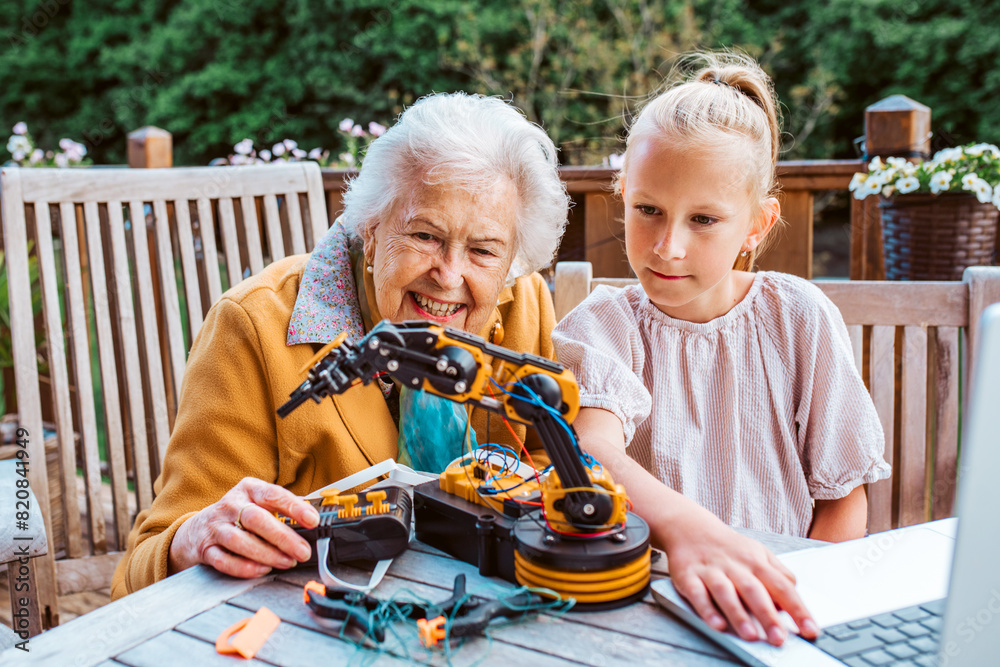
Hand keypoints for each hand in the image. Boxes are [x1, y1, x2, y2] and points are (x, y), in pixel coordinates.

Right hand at [169, 477, 319, 577]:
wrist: (196, 529)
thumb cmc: (237, 515)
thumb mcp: (258, 503)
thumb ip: (282, 509)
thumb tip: (313, 518)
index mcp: (249, 489)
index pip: (273, 495)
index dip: (294, 507)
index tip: (312, 520)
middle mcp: (231, 505)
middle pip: (257, 519)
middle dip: (283, 537)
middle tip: (303, 551)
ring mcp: (216, 527)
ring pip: (240, 540)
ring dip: (267, 554)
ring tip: (287, 562)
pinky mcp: (205, 549)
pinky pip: (224, 560)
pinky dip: (245, 567)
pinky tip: (262, 570)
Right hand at [661, 507, 818, 645]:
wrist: (690, 528)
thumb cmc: (728, 547)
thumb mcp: (758, 554)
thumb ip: (778, 574)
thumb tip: (793, 597)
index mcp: (756, 562)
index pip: (782, 586)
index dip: (797, 609)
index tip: (810, 629)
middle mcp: (735, 566)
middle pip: (754, 591)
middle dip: (768, 616)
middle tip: (779, 638)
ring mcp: (711, 571)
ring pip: (726, 592)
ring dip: (738, 614)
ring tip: (750, 635)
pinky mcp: (688, 576)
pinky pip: (697, 594)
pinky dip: (707, 609)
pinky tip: (717, 624)